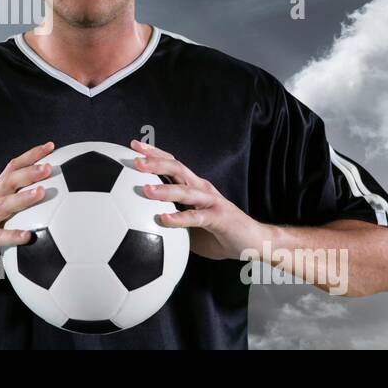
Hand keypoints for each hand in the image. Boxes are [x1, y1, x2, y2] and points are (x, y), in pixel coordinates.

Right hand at [0, 141, 54, 273]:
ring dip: (23, 198)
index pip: (11, 168)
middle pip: (9, 181)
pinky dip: (13, 236)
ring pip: (3, 205)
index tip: (50, 146)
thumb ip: (8, 203)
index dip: (30, 156)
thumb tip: (38, 197)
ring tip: (42, 192)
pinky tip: (28, 237)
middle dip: (29, 172)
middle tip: (50, 167)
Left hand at [130, 139, 266, 260]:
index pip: (172, 164)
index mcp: (194, 187)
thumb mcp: (189, 226)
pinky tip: (164, 219)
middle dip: (155, 162)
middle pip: (177, 168)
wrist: (255, 242)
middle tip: (134, 160)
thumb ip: (170, 220)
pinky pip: (196, 217)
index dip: (154, 153)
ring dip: (164, 189)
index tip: (133, 145)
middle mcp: (202, 189)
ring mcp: (212, 201)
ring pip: (186, 190)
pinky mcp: (219, 218)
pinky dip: (179, 218)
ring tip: (145, 189)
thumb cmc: (219, 234)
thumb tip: (141, 225)